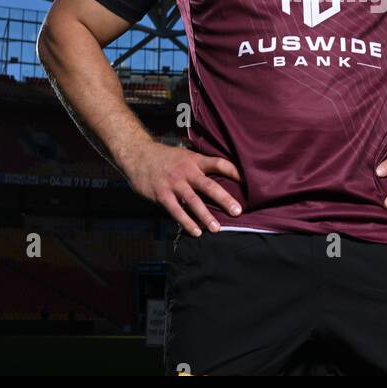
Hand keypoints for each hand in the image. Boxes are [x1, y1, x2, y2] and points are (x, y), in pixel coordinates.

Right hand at [122, 141, 242, 235]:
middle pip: (209, 185)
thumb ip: (200, 167)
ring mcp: (174, 183)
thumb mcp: (185, 156)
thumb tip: (222, 178)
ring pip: (193, 201)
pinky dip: (186, 222)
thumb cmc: (165, 158)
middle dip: (224, 199)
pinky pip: (176, 211)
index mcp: (195, 160)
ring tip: (217, 229)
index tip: (248, 181)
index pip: (219, 163)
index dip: (234, 171)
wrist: (138, 155)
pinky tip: (196, 232)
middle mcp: (186, 171)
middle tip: (238, 211)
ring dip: (206, 216)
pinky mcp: (162, 194)